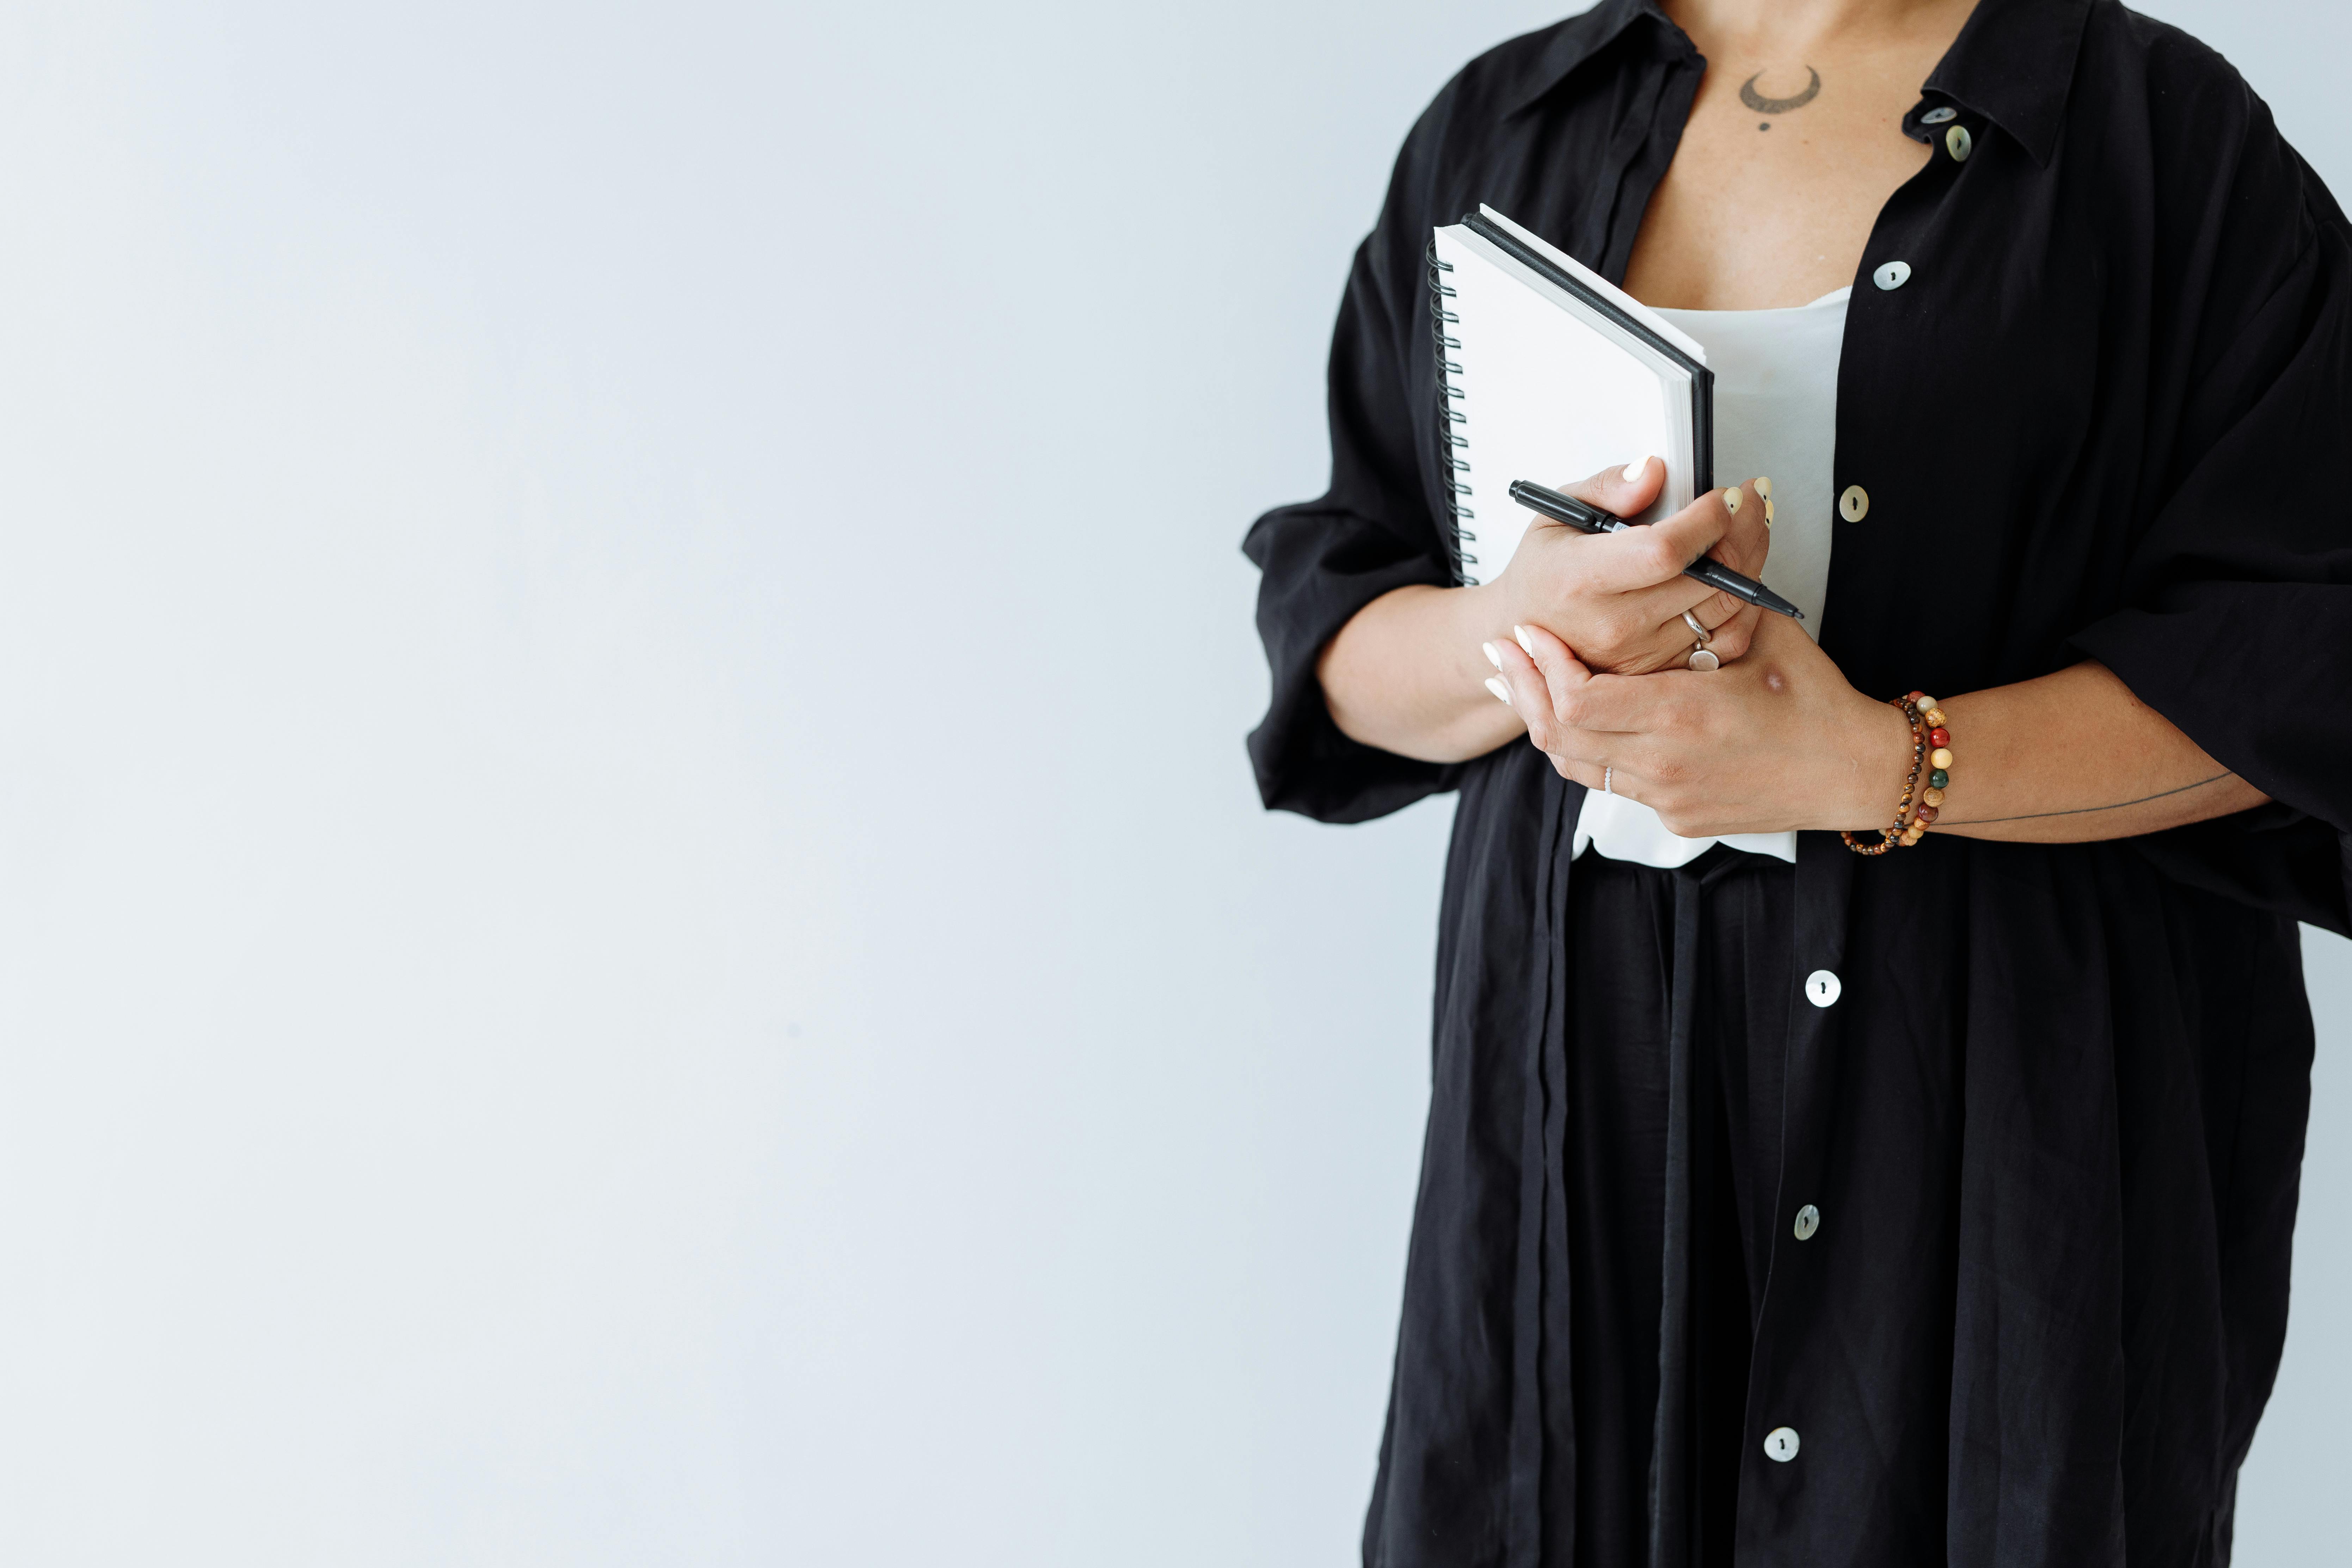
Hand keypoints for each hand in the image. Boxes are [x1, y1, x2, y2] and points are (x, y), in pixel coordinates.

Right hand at [1483, 458, 1772, 675]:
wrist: (1525, 629)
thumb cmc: (1544, 570)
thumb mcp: (1557, 512)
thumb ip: (1607, 487)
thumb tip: (1654, 472)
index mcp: (1580, 579)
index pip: (1665, 551)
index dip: (1709, 518)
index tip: (1724, 495)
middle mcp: (1613, 624)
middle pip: (1708, 578)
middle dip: (1744, 529)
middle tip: (1751, 499)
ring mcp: (1641, 654)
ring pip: (1727, 606)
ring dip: (1752, 559)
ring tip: (1751, 527)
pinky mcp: (1661, 671)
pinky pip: (1728, 639)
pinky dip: (1745, 604)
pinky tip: (1744, 572)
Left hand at [1487, 613, 1914, 835]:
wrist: (1855, 773)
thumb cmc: (1818, 703)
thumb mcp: (1768, 637)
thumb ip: (1728, 584)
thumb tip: (1731, 504)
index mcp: (1683, 716)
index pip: (1579, 697)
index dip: (1543, 665)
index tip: (1527, 633)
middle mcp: (1665, 765)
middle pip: (1559, 734)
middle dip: (1524, 691)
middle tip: (1505, 655)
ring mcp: (1667, 798)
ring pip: (1575, 764)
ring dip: (1546, 722)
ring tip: (1526, 683)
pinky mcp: (1676, 817)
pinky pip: (1610, 784)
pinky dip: (1586, 749)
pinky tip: (1578, 718)